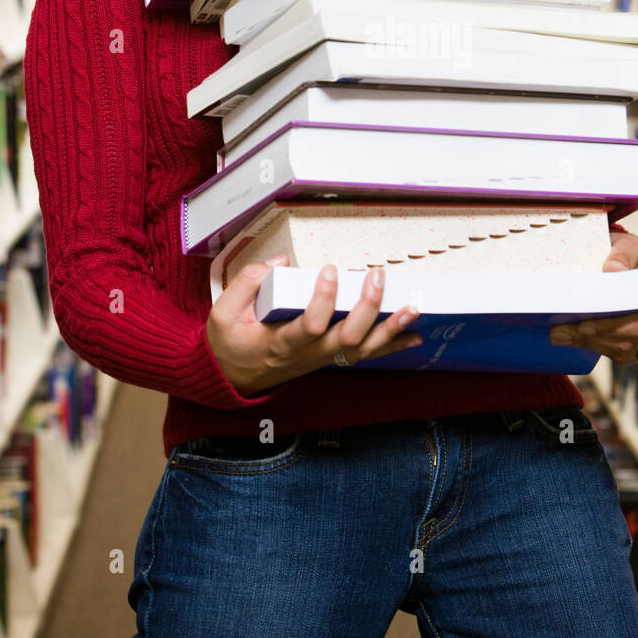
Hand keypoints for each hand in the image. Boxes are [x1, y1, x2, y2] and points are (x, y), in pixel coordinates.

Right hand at [205, 256, 422, 394]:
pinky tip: (414, 335)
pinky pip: (365, 354)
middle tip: (377, 277)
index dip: (324, 298)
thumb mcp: (223, 313)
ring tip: (411, 308)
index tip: (330, 269)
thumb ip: (248, 283)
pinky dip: (391, 345)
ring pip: (362, 349)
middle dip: (367, 308)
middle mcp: (308, 353)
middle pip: (346, 337)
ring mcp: (322, 358)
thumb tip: (280, 261)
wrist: (234, 376)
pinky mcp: (330, 357)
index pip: (310, 324)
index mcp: (281, 342)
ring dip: (390, 329)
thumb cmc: (230, 343)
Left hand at [549, 229, 637, 364]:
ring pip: (626, 349)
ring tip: (561, 335)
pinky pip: (623, 354)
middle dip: (596, 337)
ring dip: (592, 345)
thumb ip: (621, 255)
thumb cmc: (628, 253)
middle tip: (561, 332)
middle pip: (633, 338)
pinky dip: (599, 348)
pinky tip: (577, 339)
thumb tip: (613, 270)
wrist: (632, 263)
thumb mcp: (627, 245)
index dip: (614, 326)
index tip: (584, 325)